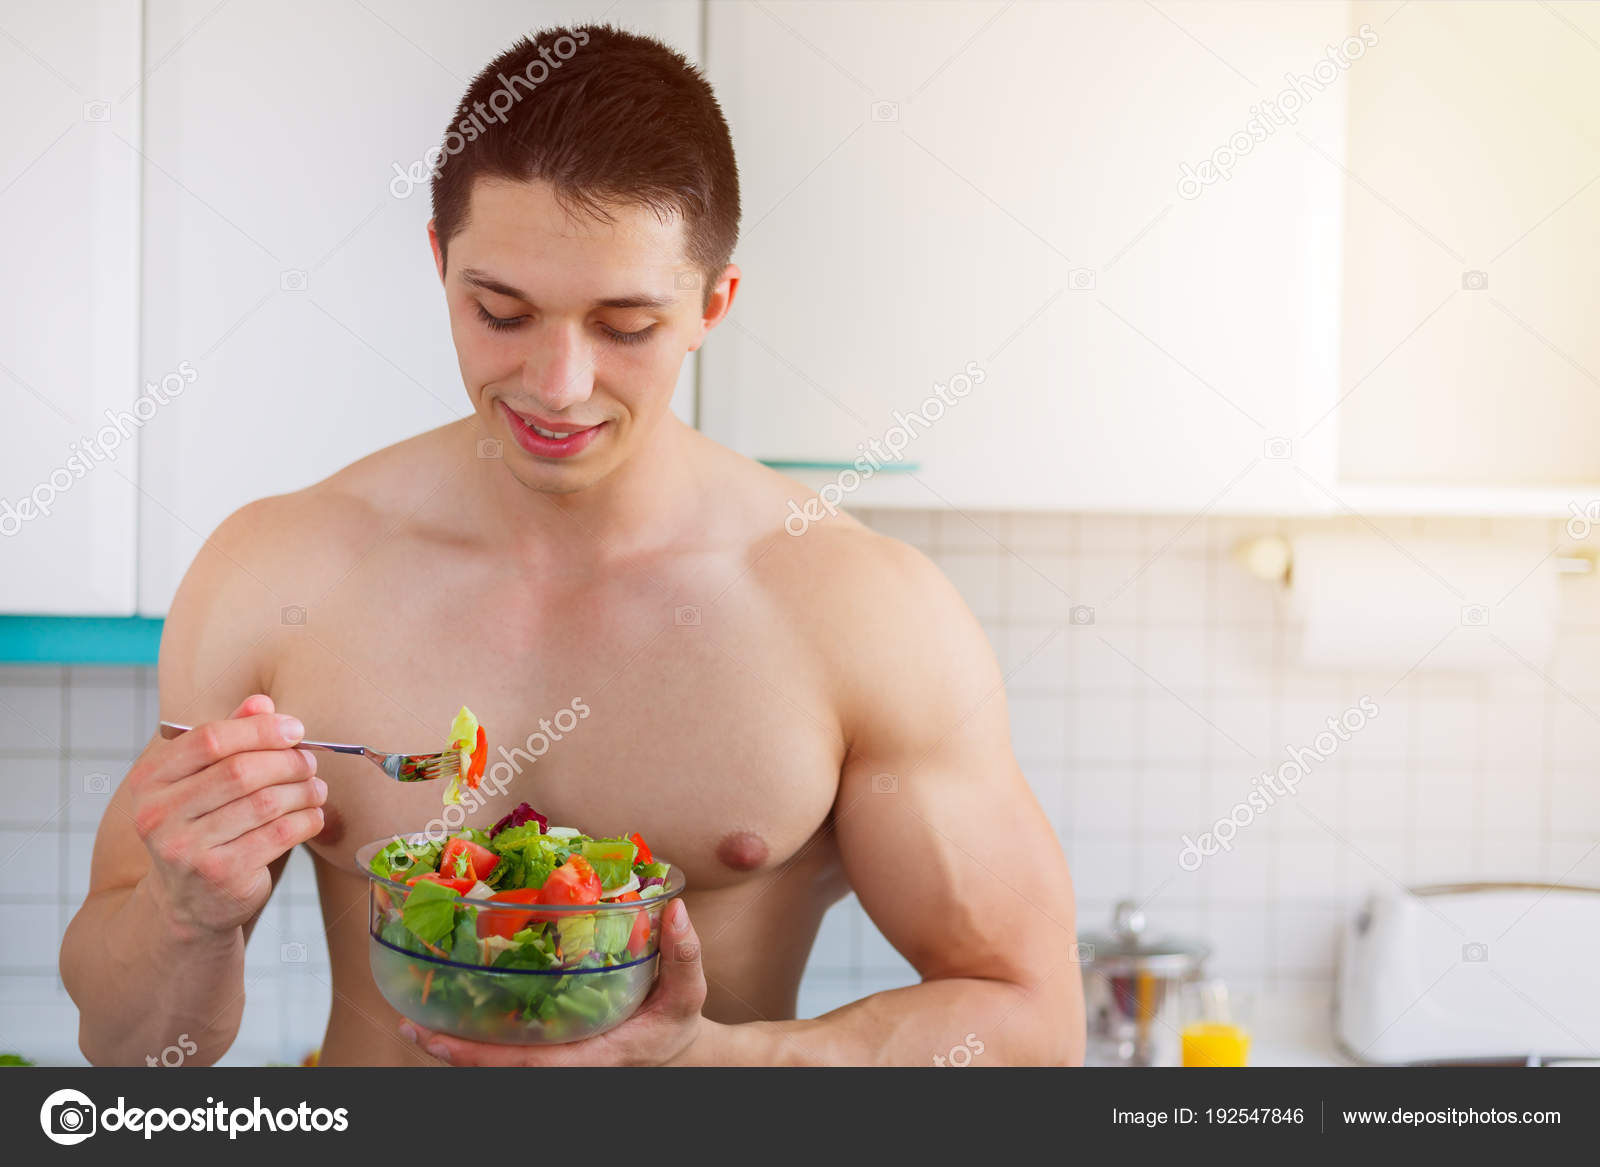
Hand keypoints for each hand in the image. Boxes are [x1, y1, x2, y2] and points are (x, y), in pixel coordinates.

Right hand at [128, 694, 325, 936]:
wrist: (186, 904)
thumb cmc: (201, 829)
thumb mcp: (201, 782)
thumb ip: (229, 739)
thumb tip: (262, 702)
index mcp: (150, 782)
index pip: (209, 739)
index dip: (259, 729)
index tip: (294, 729)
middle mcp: (158, 816)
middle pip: (241, 771)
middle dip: (287, 761)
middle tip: (310, 763)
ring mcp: (186, 849)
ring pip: (265, 802)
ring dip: (303, 790)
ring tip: (316, 788)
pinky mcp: (220, 875)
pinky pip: (279, 834)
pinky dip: (306, 819)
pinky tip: (313, 815)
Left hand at [401, 898, 708, 1065]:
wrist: (676, 1051)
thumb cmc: (677, 1021)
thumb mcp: (689, 992)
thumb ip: (685, 953)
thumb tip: (676, 909)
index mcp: (594, 1057)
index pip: (531, 1063)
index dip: (483, 1057)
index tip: (442, 1041)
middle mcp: (568, 1064)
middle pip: (500, 1069)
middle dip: (454, 1051)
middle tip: (411, 1025)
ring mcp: (558, 1059)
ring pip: (499, 1063)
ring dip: (458, 1045)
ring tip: (414, 1020)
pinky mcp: (552, 1048)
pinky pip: (508, 1049)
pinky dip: (477, 1036)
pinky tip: (451, 1013)